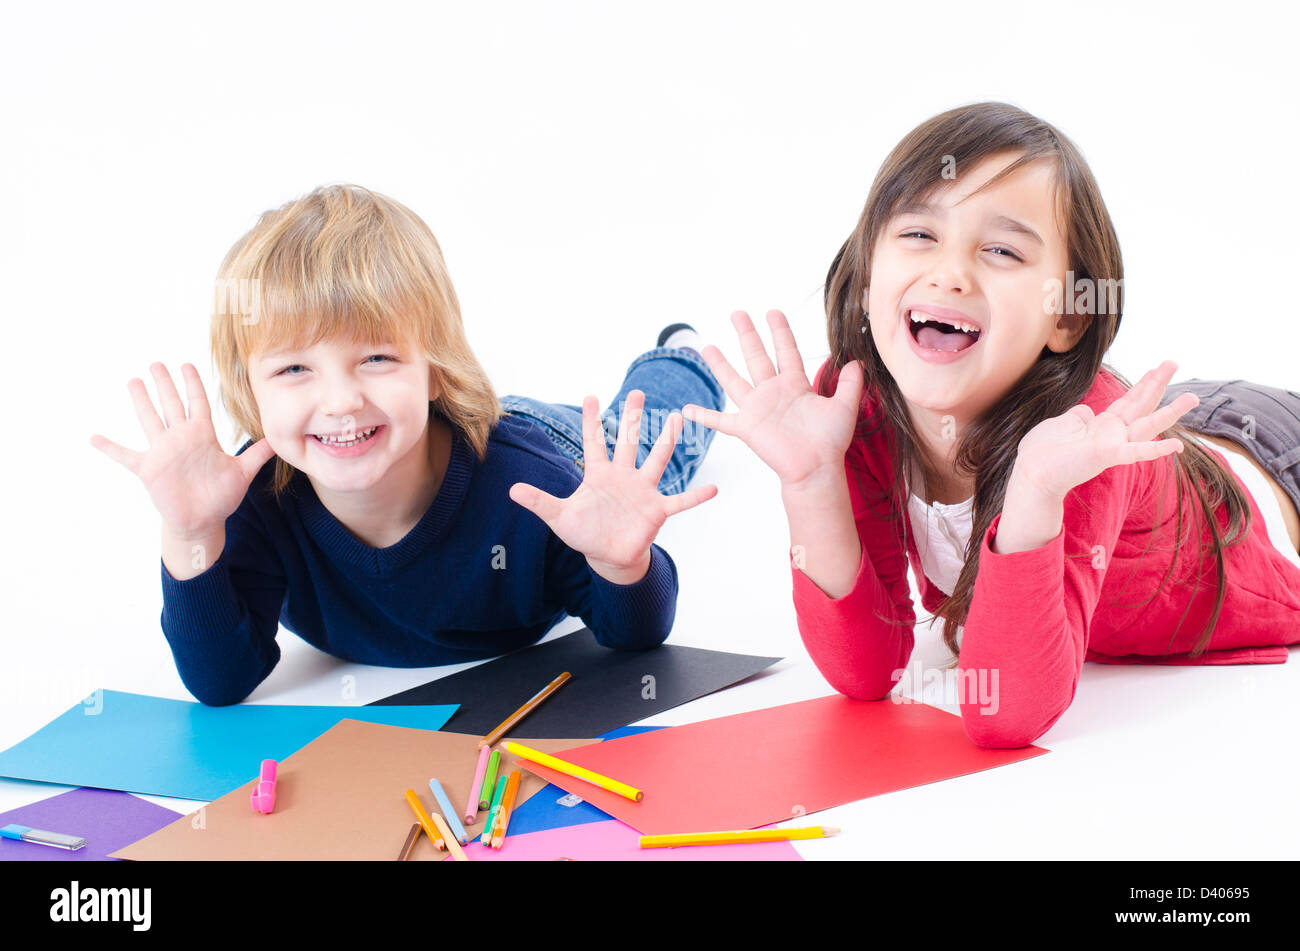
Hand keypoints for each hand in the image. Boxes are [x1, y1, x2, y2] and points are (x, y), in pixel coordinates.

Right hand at [90, 362, 276, 536]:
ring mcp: (163, 452)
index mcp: (202, 436)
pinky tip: (94, 438)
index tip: (186, 364)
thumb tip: (280, 438)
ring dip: (141, 401)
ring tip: (133, 381)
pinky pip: (125, 456)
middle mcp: (181, 438)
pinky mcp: (149, 469)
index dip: (192, 383)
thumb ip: (259, 454)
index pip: (197, 403)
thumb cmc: (222, 496)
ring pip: (149, 420)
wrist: (203, 521)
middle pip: (171, 404)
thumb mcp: (243, 472)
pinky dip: (110, 448)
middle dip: (164, 383)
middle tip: (155, 362)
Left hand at [508, 389, 716, 583]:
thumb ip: (539, 502)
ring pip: (657, 460)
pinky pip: (680, 501)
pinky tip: (714, 489)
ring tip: (678, 416)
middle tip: (637, 391)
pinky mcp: (657, 510)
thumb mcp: (559, 517)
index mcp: (599, 474)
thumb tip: (511, 491)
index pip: (594, 441)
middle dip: (632, 418)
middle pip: (628, 441)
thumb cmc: (585, 533)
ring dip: (666, 440)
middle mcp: (623, 476)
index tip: (590, 396)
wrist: (608, 555)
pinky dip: (696, 496)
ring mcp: (643, 491)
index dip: (591, 420)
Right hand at [681, 310, 863, 488]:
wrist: (816, 468)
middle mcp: (773, 393)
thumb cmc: (830, 442)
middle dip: (746, 334)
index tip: (772, 312)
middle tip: (737, 313)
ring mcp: (757, 409)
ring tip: (706, 347)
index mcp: (795, 386)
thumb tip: (856, 361)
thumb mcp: (845, 407)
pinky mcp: (747, 427)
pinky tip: (686, 410)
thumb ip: (849, 383)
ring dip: (720, 364)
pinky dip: (703, 416)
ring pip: (734, 380)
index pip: (786, 351)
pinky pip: (720, 421)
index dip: (780, 331)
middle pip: (756, 356)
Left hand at [1011, 360, 1199, 501]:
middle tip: (1174, 361)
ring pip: (1148, 425)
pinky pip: (1135, 452)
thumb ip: (1077, 417)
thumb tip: (1087, 412)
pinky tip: (1177, 446)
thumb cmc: (1042, 452)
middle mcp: (1112, 434)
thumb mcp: (1061, 425)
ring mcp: (1113, 445)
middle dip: (1157, 383)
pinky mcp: (1107, 456)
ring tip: (1193, 398)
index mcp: (1101, 426)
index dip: (1142, 384)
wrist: (1031, 475)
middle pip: (1141, 404)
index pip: (1128, 402)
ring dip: (1171, 412)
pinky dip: (1156, 449)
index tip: (1157, 367)